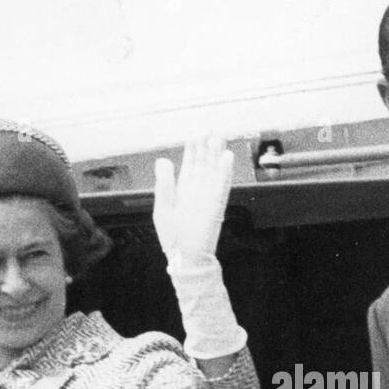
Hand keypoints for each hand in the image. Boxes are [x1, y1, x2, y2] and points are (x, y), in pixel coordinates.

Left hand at [153, 133, 234, 267]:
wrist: (185, 259)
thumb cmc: (173, 238)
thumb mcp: (162, 207)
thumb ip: (164, 184)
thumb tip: (163, 160)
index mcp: (183, 192)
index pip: (190, 166)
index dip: (192, 150)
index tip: (195, 135)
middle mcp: (197, 192)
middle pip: (204, 164)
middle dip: (206, 147)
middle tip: (209, 129)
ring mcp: (208, 197)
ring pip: (214, 171)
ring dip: (217, 154)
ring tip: (218, 137)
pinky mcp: (216, 205)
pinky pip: (221, 185)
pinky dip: (224, 171)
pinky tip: (226, 157)